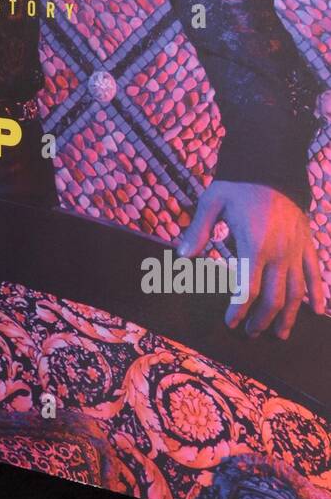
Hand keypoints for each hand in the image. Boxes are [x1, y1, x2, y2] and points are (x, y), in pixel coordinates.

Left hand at [178, 180, 326, 338]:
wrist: (270, 165)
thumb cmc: (238, 185)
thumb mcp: (212, 201)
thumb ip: (197, 231)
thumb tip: (181, 256)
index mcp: (254, 245)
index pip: (249, 289)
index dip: (239, 311)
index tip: (230, 323)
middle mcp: (279, 252)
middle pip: (275, 297)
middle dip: (262, 319)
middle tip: (251, 333)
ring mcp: (296, 249)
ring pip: (297, 291)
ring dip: (289, 315)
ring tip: (280, 334)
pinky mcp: (307, 243)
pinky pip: (315, 272)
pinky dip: (318, 293)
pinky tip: (318, 311)